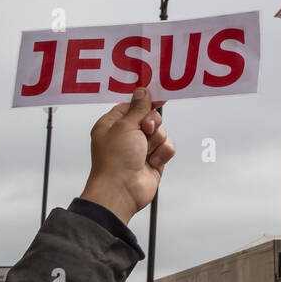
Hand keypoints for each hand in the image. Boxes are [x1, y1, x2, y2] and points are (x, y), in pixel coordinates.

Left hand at [79, 87, 174, 223]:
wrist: (122, 190)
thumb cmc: (115, 160)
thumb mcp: (125, 125)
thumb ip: (138, 107)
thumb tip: (142, 91)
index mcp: (113, 124)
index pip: (133, 105)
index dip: (145, 101)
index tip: (158, 97)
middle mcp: (127, 135)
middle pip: (151, 117)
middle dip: (152, 123)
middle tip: (145, 130)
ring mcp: (141, 148)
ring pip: (161, 132)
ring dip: (156, 141)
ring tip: (145, 151)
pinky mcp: (154, 160)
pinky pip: (167, 147)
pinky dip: (162, 153)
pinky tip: (152, 162)